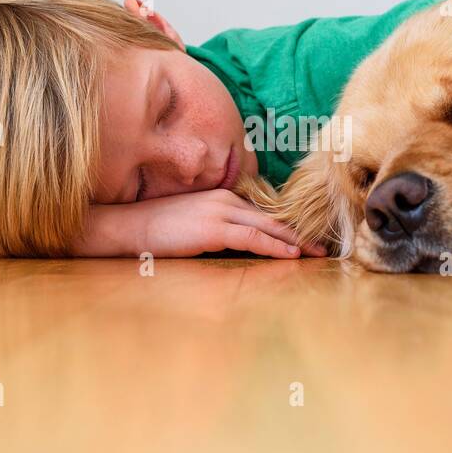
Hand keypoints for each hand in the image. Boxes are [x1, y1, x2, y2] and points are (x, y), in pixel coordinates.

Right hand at [80, 189, 326, 258]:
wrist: (128, 226)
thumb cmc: (156, 230)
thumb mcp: (193, 225)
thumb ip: (218, 230)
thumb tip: (239, 247)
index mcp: (223, 197)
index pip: (263, 213)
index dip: (287, 227)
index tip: (307, 239)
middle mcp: (226, 199)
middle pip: (273, 217)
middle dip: (300, 233)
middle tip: (323, 246)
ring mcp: (220, 212)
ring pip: (268, 226)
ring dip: (295, 241)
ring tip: (316, 253)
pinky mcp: (213, 228)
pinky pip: (253, 238)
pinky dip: (275, 246)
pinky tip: (292, 255)